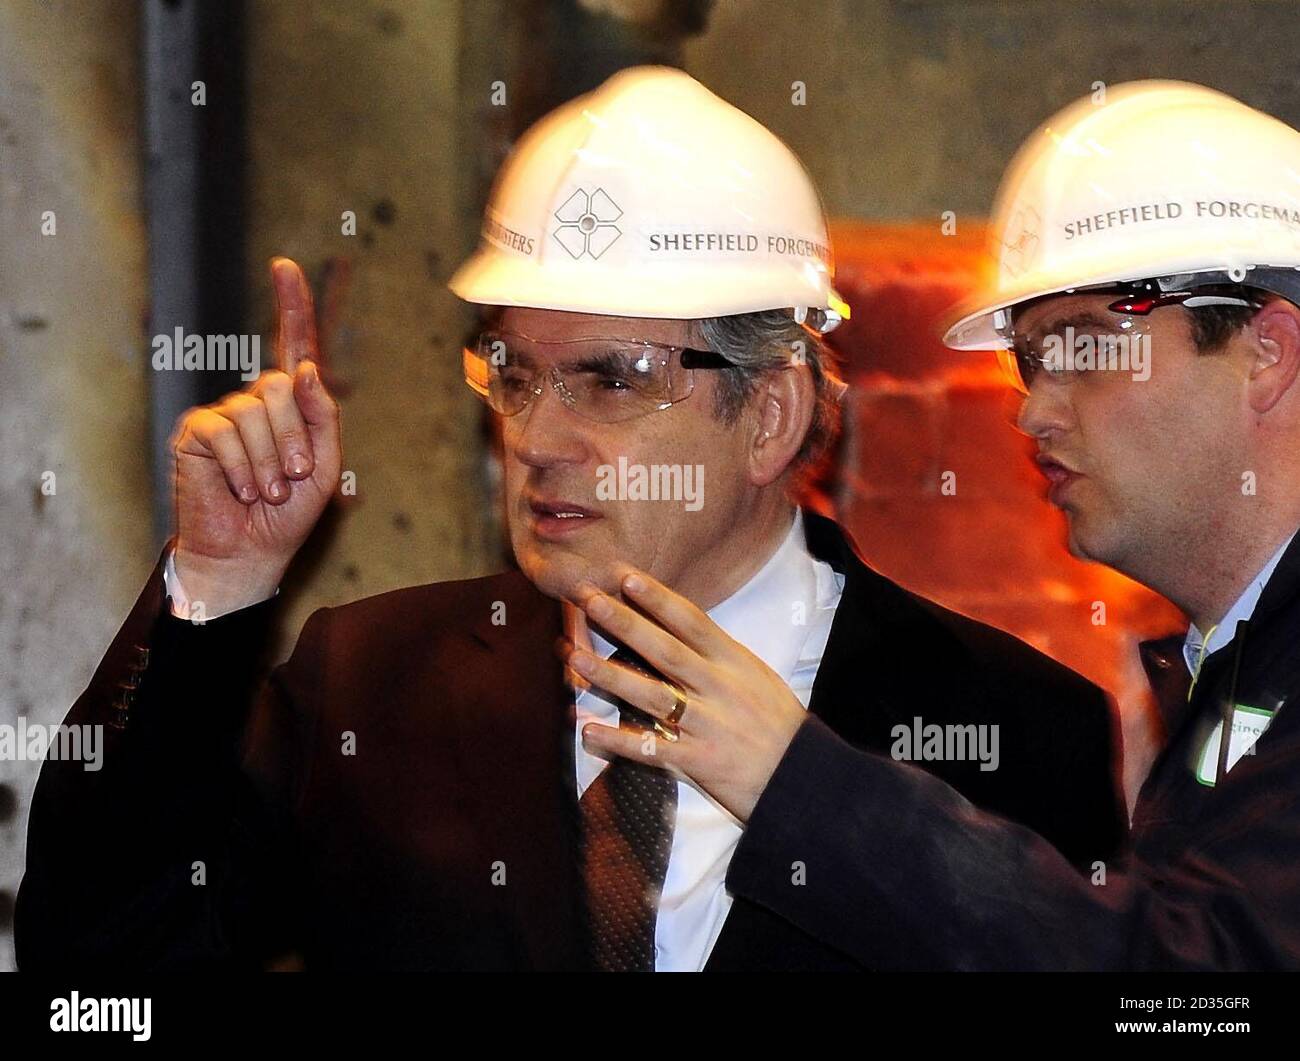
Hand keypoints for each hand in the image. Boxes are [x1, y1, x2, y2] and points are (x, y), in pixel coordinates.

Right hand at [171, 257, 341, 614]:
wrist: (249, 553)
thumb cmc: (288, 514)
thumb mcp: (324, 466)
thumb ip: (321, 415)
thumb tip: (301, 367)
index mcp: (291, 406)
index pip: (293, 346)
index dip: (291, 306)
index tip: (285, 266)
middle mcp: (256, 402)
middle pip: (279, 387)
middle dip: (294, 438)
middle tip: (292, 479)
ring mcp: (224, 415)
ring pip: (254, 412)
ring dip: (270, 461)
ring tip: (267, 493)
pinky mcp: (195, 433)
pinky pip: (224, 433)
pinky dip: (242, 468)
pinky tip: (242, 491)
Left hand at [565, 569, 807, 821]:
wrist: (806, 777)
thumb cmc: (780, 726)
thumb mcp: (757, 678)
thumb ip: (720, 657)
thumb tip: (680, 630)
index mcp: (735, 662)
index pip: (691, 621)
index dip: (657, 598)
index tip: (625, 576)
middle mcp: (719, 688)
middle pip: (664, 649)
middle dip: (624, 622)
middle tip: (588, 599)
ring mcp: (709, 725)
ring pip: (652, 694)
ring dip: (610, 675)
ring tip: (574, 657)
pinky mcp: (701, 762)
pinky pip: (653, 749)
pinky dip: (620, 741)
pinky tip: (589, 730)